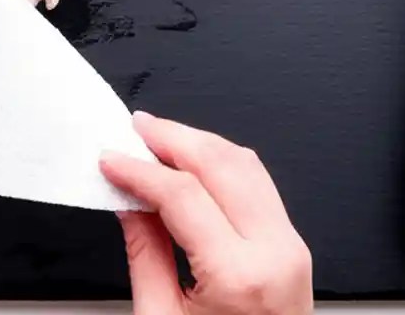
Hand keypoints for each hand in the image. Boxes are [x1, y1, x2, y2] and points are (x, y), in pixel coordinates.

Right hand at [101, 112, 312, 314]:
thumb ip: (144, 255)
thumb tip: (128, 202)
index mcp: (239, 276)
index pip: (182, 194)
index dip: (140, 169)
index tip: (112, 160)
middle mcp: (274, 253)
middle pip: (221, 163)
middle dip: (173, 137)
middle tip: (135, 128)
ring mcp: (290, 246)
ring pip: (246, 164)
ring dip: (199, 142)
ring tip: (158, 137)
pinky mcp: (292, 245)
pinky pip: (259, 184)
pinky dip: (222, 162)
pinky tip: (193, 161)